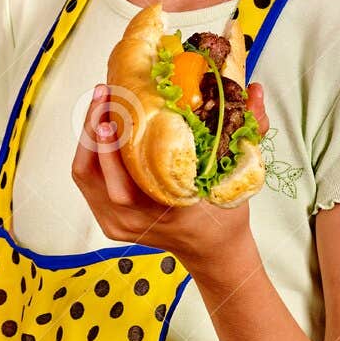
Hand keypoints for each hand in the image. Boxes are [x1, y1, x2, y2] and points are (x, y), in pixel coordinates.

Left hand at [71, 83, 268, 278]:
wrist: (211, 251)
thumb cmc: (225, 213)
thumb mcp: (241, 173)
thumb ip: (251, 130)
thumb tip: (254, 89)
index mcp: (168, 212)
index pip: (128, 179)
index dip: (115, 141)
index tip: (118, 105)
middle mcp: (135, 222)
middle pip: (95, 173)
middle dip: (95, 127)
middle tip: (105, 92)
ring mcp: (116, 224)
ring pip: (85, 175)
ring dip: (87, 137)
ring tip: (100, 103)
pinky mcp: (108, 221)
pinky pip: (88, 182)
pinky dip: (91, 152)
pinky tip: (101, 125)